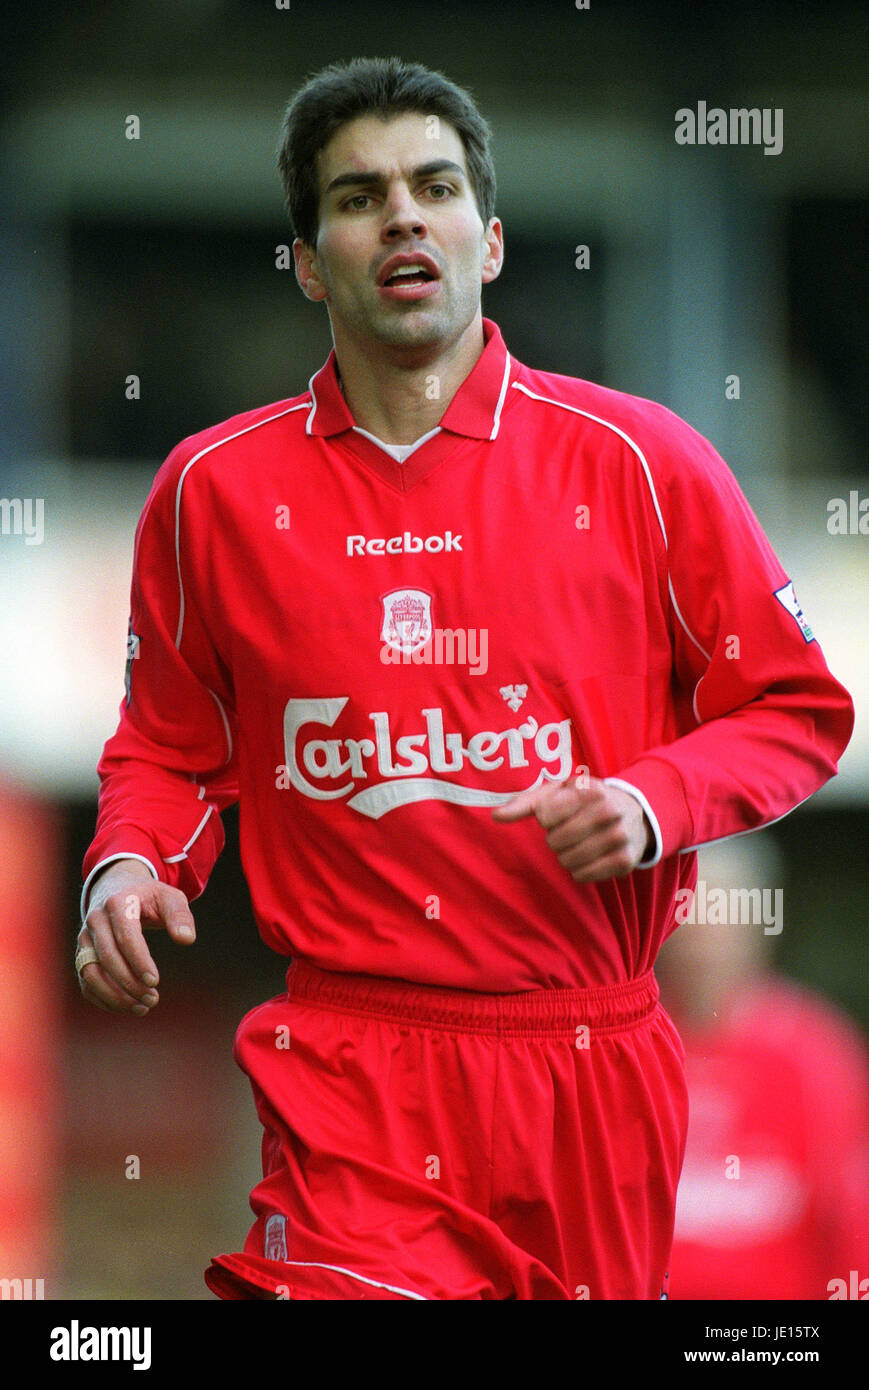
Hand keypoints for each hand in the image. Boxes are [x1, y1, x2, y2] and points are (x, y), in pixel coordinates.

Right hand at [76, 859, 195, 1015]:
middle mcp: (96, 920)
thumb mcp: (169, 897)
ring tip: (142, 1008)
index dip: (139, 962)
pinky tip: (127, 1007)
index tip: (155, 981)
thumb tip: (186, 939)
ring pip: (90, 973)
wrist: (118, 888)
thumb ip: (180, 916)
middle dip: (129, 984)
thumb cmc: (148, 897)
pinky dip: (103, 999)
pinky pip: (86, 982)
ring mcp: (85, 938)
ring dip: (114, 996)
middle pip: (107, 958)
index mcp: (118, 903)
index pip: (126, 936)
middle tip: (153, 999)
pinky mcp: (82, 954)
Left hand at [492, 776, 651, 881]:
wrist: (630, 811)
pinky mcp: (625, 860)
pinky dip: (580, 871)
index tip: (559, 812)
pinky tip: (590, 857)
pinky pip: (583, 876)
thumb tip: (496, 816)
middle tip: (571, 830)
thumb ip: (524, 803)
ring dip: (567, 856)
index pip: (544, 816)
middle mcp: (608, 810)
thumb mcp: (557, 793)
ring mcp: (619, 836)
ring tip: (580, 842)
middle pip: (554, 842)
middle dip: (556, 839)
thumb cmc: (583, 801)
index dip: (546, 818)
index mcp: (589, 789)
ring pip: (568, 861)